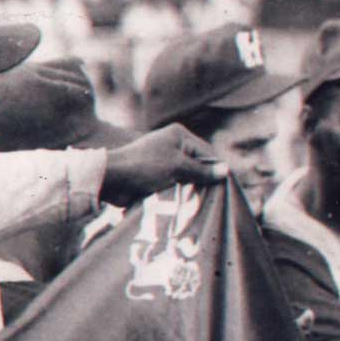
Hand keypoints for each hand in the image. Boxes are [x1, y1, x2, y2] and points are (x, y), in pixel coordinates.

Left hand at [102, 125, 226, 207]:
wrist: (113, 179)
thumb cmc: (146, 167)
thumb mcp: (178, 167)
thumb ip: (202, 171)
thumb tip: (226, 171)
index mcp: (179, 135)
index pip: (207, 153)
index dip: (216, 170)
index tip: (226, 189)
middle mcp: (173, 145)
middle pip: (198, 165)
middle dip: (205, 181)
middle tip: (215, 199)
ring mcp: (164, 160)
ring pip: (187, 176)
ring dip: (192, 189)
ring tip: (202, 204)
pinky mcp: (156, 175)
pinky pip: (175, 184)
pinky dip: (181, 193)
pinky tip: (188, 204)